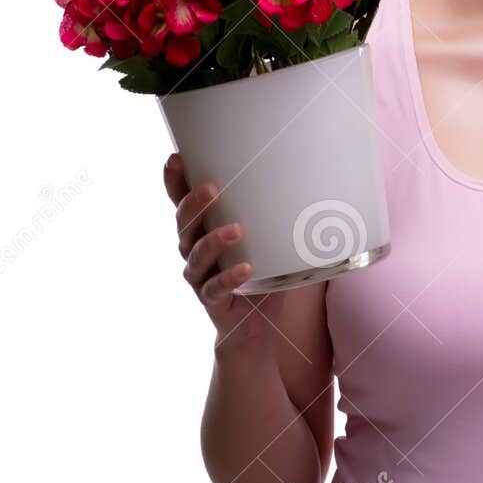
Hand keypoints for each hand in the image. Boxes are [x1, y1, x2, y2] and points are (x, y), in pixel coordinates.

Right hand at [164, 152, 275, 351]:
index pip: (181, 202)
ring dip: (214, 240)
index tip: (175, 158)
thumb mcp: (264, 237)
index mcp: (201, 229)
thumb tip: (307, 179)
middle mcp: (193, 250)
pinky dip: (229, 278)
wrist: (255, 324)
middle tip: (212, 188)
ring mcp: (200, 277)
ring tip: (236, 230)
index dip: (175, 182)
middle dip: (195, 204)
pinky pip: (215, 288)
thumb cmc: (260, 270)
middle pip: (185, 224)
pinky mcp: (213, 301)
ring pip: (198, 254)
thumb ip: (272, 213)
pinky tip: (245, 269)